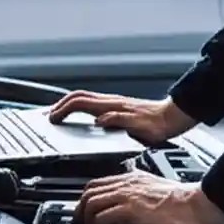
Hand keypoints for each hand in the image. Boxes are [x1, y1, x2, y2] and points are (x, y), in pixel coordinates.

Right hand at [45, 91, 197, 145]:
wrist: (173, 118)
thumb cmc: (158, 125)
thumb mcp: (139, 127)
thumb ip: (118, 121)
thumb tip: (99, 120)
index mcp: (112, 106)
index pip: (80, 102)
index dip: (63, 109)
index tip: (53, 119)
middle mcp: (111, 102)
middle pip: (78, 97)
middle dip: (60, 104)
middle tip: (49, 116)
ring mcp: (114, 103)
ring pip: (85, 99)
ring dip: (69, 105)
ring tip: (59, 115)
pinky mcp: (118, 108)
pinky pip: (93, 104)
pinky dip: (80, 108)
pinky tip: (81, 117)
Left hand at [75, 170, 223, 223]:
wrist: (198, 205)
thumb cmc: (186, 201)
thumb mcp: (158, 188)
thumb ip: (143, 190)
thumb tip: (133, 205)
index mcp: (135, 177)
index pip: (101, 182)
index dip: (88, 196)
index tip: (87, 209)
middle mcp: (128, 183)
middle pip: (91, 189)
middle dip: (80, 206)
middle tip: (80, 221)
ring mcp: (128, 195)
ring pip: (92, 201)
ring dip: (84, 216)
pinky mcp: (131, 209)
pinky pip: (103, 215)